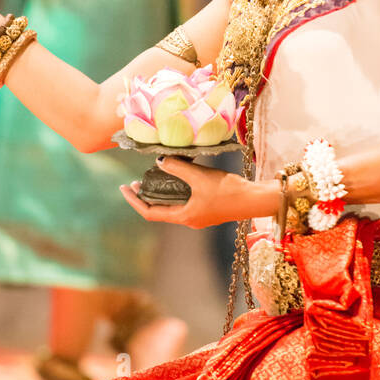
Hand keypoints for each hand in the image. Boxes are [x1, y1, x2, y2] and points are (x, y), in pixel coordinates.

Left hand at [120, 158, 256, 229]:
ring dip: (161, 192)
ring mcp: (199, 215)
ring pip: (173, 205)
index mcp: (183, 216)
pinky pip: (185, 200)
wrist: (254, 199)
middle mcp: (189, 219)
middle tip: (135, 181)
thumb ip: (178, 168)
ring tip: (154, 176)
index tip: (124, 188)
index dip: (134, 201)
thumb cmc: (228, 191)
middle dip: (146, 196)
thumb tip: (160, 160)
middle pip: (160, 210)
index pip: (150, 213)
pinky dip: (176, 190)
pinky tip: (179, 176)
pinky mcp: (208, 209)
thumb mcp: (199, 177)